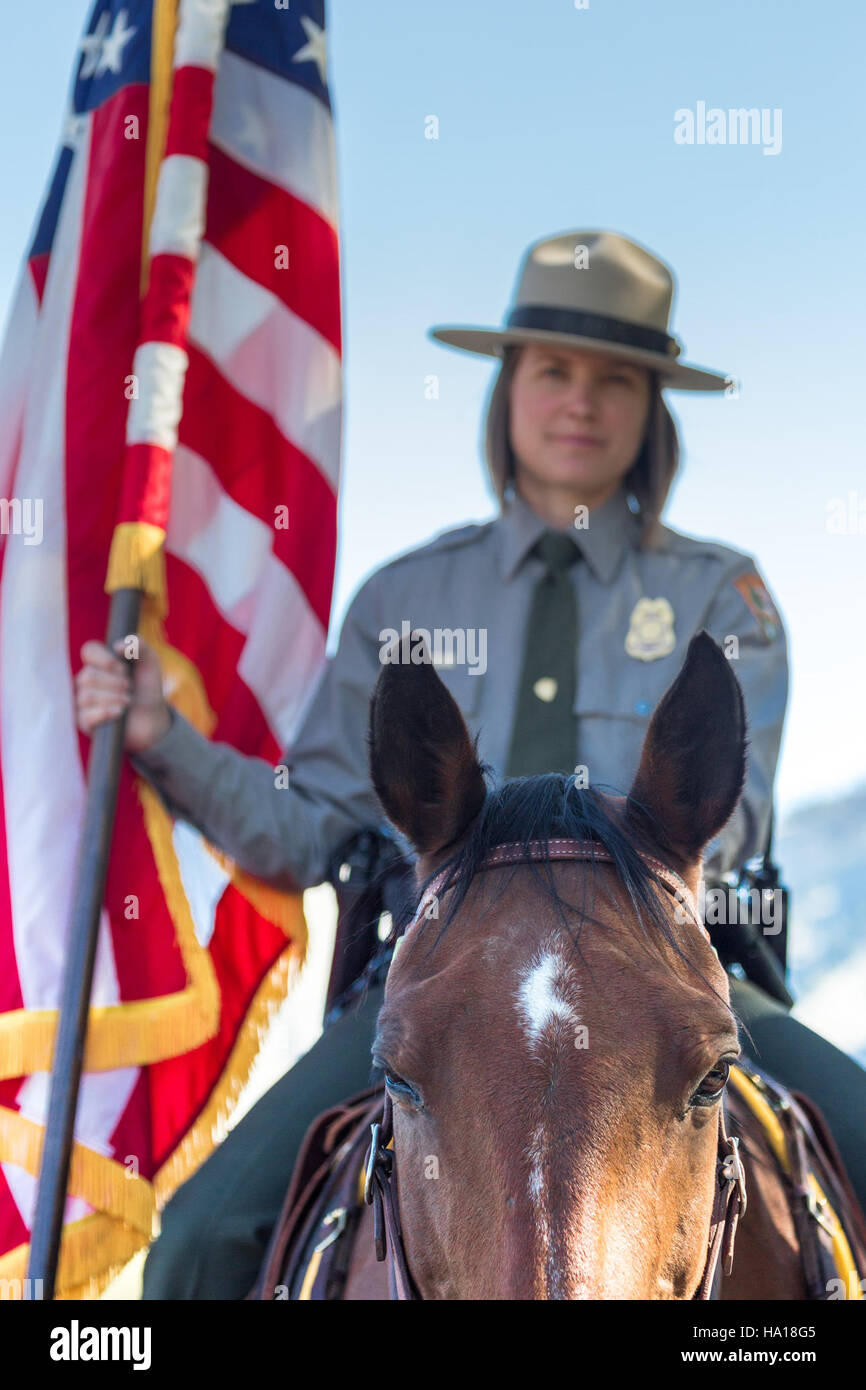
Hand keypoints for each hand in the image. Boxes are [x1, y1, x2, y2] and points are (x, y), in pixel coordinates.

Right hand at [75, 637, 171, 753]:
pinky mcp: (86, 722)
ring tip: (128, 701)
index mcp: (100, 662)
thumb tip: (117, 645)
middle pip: (88, 676)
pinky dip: (106, 712)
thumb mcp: (150, 663)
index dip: (104, 658)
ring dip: (113, 698)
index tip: (122, 667)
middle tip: (130, 688)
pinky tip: (120, 712)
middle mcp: (87, 680)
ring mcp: (84, 701)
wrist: (153, 717)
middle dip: (115, 683)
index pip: (89, 650)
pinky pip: (86, 716)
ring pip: (87, 696)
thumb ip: (139, 646)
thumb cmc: (147, 688)